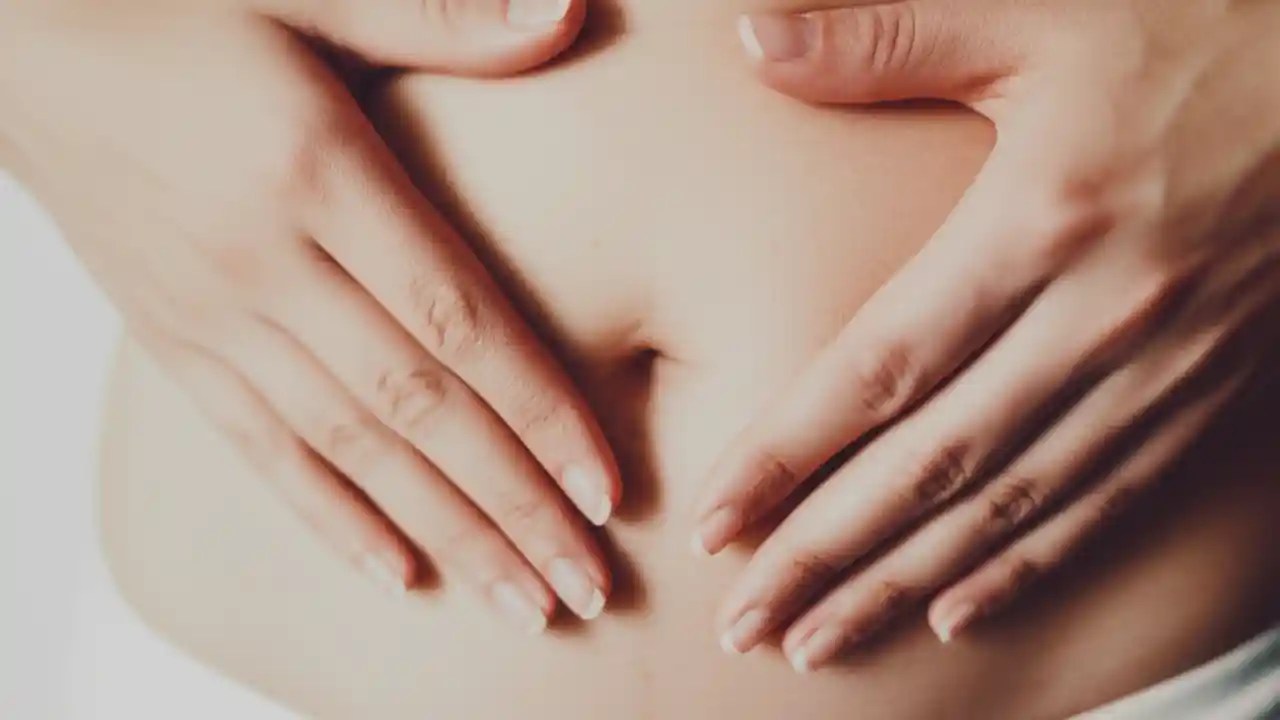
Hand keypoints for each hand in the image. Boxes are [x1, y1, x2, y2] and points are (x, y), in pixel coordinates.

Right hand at [1, 0, 618, 631]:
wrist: (17, 43)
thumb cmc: (171, 7)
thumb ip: (438, 15)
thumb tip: (567, 12)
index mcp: (315, 174)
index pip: (456, 322)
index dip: (538, 412)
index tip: (603, 488)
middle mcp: (267, 265)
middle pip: (416, 410)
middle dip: (511, 506)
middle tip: (587, 587)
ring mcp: (215, 317)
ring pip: (348, 450)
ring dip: (443, 533)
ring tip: (518, 599)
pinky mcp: (175, 345)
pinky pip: (259, 450)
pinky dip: (329, 517)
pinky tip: (396, 569)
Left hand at [696, 0, 1279, 668]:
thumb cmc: (1193, 31)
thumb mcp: (1040, 13)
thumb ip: (890, 38)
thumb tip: (755, 40)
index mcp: (1038, 224)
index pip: (879, 369)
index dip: (788, 454)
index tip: (716, 520)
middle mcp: (1094, 320)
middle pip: (931, 466)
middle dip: (827, 554)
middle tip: (745, 623)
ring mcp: (1156, 370)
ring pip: (1010, 508)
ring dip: (905, 584)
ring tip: (818, 642)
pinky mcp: (1202, 393)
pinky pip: (1104, 502)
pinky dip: (1026, 566)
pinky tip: (957, 609)